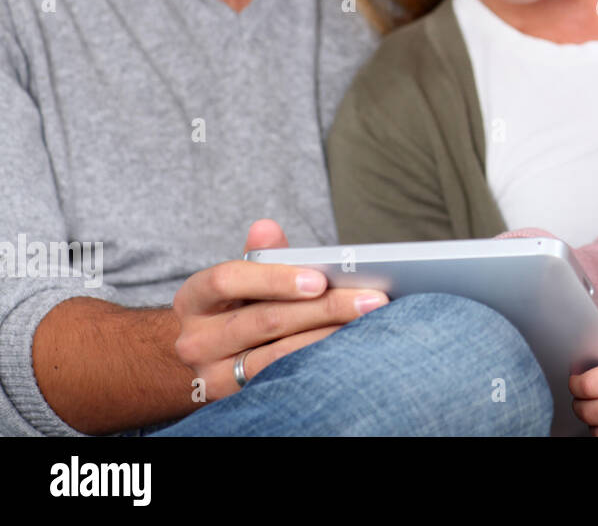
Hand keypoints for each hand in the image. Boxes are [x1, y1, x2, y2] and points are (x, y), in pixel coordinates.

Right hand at [171, 219, 388, 400]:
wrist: (199, 362)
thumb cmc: (230, 310)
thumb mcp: (238, 282)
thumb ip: (259, 255)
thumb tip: (267, 228)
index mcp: (194, 299)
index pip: (228, 280)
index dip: (275, 278)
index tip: (320, 279)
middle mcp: (196, 339)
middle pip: (265, 320)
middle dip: (325, 308)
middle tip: (372, 299)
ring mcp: (212, 375)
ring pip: (278, 355)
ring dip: (330, 337)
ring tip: (371, 324)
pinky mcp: (233, 401)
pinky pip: (283, 380)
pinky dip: (319, 364)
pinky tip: (349, 351)